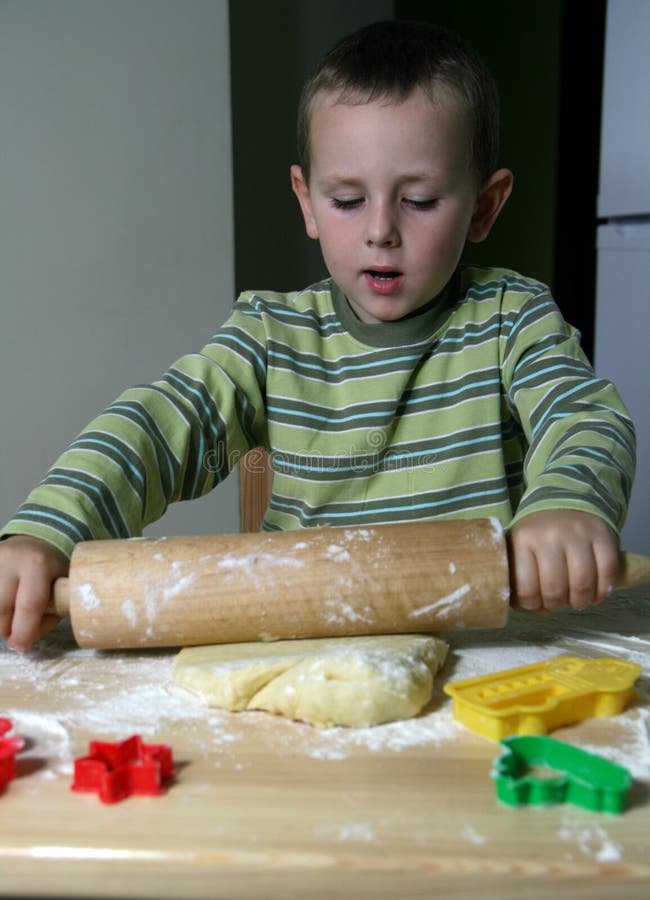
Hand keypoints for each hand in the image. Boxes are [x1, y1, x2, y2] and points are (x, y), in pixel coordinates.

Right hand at [0, 535, 68, 651]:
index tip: (21, 647)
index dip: (24, 632)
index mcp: (37, 564)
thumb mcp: (60, 589)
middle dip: (6, 628)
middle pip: (0, 609)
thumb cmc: (51, 572)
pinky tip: (4, 608)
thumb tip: (20, 643)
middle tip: (16, 631)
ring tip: (9, 615)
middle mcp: (10, 559)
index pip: (29, 605)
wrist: (33, 545)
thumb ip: (48, 615)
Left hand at [507, 509, 618, 612]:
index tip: (537, 603)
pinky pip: (607, 573)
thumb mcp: (519, 550)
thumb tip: (540, 611)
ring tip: (577, 600)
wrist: (564, 502)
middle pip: (554, 589)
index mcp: (523, 540)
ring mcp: (578, 534)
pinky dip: (602, 591)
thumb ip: (520, 582)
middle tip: (558, 602)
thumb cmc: (538, 535)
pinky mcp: (603, 535)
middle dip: (556, 604)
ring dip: (580, 601)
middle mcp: (549, 535)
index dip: (532, 605)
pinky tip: (595, 593)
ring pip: (582, 585)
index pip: (526, 588)